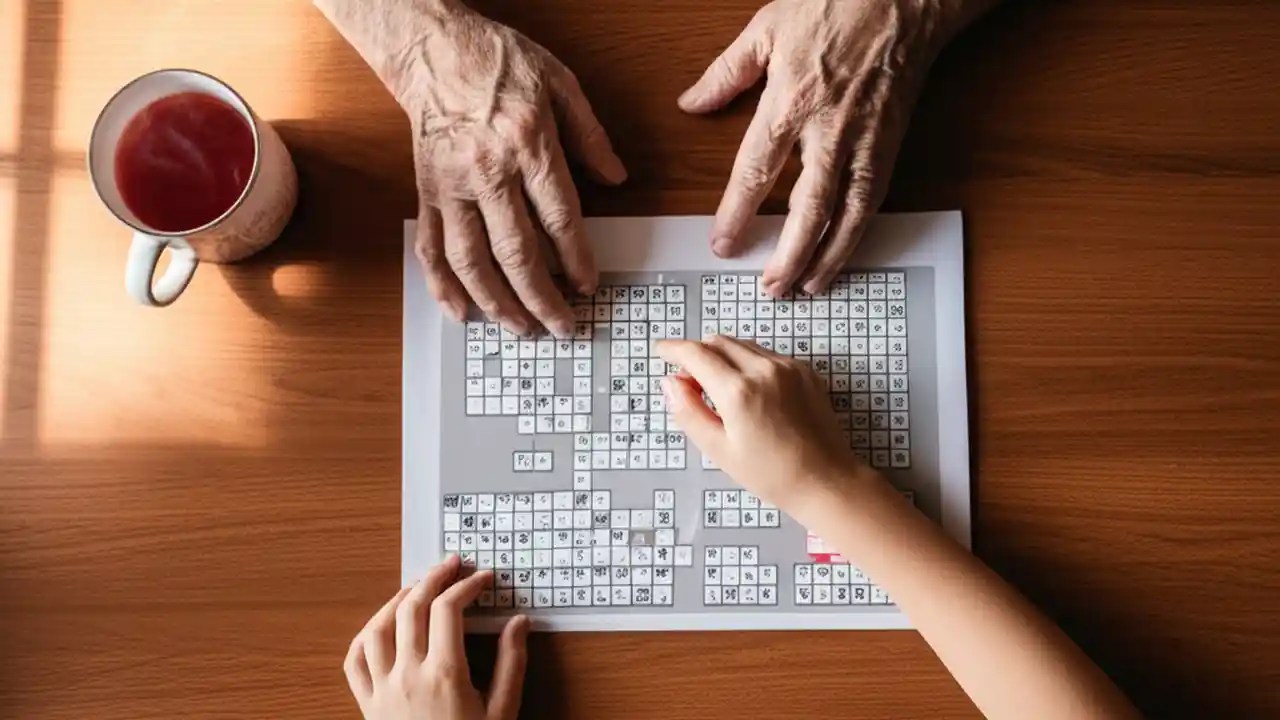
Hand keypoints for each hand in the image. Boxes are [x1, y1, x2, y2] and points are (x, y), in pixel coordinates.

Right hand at [318, 0, 625, 336]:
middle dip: (541, 298)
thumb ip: (591, 135)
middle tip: (562, 327)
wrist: (435, 50)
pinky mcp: (427, 193)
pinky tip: (461, 312)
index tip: (588, 285)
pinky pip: (432, 248)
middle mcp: (486, 171)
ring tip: (521, 329)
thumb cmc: (499, 63)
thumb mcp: (561, 84)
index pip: (558, 217)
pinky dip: (444, 285)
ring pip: (472, 260)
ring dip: (497, 303)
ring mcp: (451, 186)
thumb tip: (617, 178)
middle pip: (516, 251)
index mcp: (526, 144)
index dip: (576, 258)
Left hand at [343, 555, 528, 719]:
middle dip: (433, 578)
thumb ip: (511, 664)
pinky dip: (365, 634)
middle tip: (452, 565)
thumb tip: (519, 624)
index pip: (449, 608)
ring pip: (378, 626)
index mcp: (444, 674)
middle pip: (412, 606)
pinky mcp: (366, 704)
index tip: (482, 578)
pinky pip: (354, 660)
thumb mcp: (503, 712)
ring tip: (418, 587)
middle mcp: (408, 675)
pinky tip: (381, 625)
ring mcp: (382, 689)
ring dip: (398, 598)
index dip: (467, 585)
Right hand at [656, 335, 869, 511]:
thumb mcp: (719, 450)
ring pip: (742, 345)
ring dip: (722, 355)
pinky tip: (749, 391)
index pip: (695, 354)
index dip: (673, 349)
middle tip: (689, 381)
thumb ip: (689, 412)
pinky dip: (748, 362)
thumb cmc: (770, 474)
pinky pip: (766, 354)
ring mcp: (788, 366)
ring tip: (719, 389)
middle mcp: (763, 369)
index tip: (661, 351)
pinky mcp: (805, 370)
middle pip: (718, 341)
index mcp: (738, 391)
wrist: (826, 480)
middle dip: (697, 353)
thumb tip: (670, 382)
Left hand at [679, 0, 959, 295]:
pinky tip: (841, 256)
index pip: (756, 171)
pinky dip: (858, 235)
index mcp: (790, 101)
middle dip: (787, 255)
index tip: (722, 244)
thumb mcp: (765, 28)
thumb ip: (725, 74)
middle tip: (769, 288)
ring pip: (847, 215)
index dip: (737, 213)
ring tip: (806, 287)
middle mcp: (828, 130)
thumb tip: (692, 104)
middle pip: (807, 209)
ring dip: (827, 258)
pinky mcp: (889, 146)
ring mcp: (864, 142)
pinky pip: (873, 201)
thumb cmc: (834, 4)